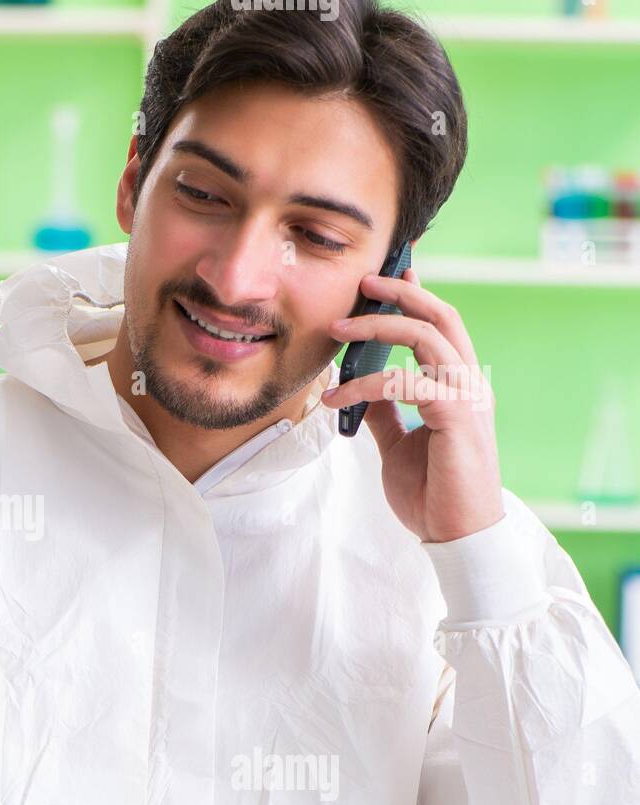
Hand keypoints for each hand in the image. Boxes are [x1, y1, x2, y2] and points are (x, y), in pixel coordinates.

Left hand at [320, 264, 504, 543]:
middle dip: (402, 292)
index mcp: (458, 386)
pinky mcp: (457, 417)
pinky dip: (366, 385)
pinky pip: (406, 383)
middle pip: (441, 316)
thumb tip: (361, 390)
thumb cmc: (432, 492)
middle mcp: (468, 383)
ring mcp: (467, 397)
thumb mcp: (398, 444)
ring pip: (427, 337)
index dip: (417, 294)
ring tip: (338, 329)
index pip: (441, 326)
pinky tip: (336, 397)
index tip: (391, 271)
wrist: (455, 534)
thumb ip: (384, 413)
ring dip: (378, 326)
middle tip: (363, 282)